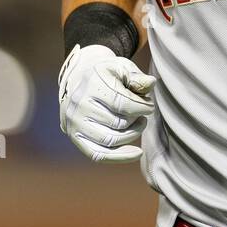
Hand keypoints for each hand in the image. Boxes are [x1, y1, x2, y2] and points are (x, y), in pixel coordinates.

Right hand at [58, 43, 155, 163]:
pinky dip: (120, 157)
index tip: (149, 106)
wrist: (78, 79)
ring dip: (132, 135)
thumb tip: (151, 83)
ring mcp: (75, 122)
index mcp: (92, 83)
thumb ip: (137, 78)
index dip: (143, 107)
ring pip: (110, 140)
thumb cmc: (107, 75)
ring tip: (138, 125)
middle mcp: (80, 103)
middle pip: (118, 123)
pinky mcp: (75, 136)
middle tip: (143, 116)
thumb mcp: (122, 68)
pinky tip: (137, 153)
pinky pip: (98, 154)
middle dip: (137, 121)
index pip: (123, 103)